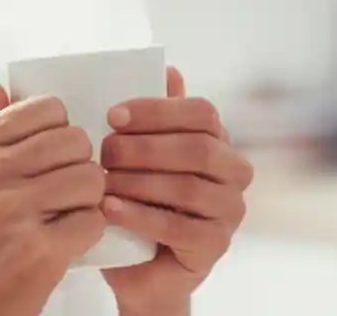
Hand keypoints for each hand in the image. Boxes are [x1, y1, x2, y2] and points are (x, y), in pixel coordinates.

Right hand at [0, 77, 105, 315]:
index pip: (48, 109)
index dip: (63, 133)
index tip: (50, 161)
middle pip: (76, 141)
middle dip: (80, 168)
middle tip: (59, 196)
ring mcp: (10, 211)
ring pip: (91, 178)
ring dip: (88, 202)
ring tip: (62, 219)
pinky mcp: (36, 249)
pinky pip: (93, 220)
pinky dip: (87, 235)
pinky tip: (62, 245)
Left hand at [99, 67, 253, 315]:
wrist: (141, 269)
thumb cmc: (140, 202)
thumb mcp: (142, 156)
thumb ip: (156, 118)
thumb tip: (168, 69)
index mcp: (220, 141)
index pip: (201, 113)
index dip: (157, 110)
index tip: (112, 115)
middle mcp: (234, 173)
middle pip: (197, 148)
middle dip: (145, 147)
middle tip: (103, 151)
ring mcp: (230, 211)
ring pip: (187, 187)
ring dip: (139, 181)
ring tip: (102, 182)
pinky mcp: (215, 246)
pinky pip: (178, 227)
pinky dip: (139, 216)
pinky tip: (110, 209)